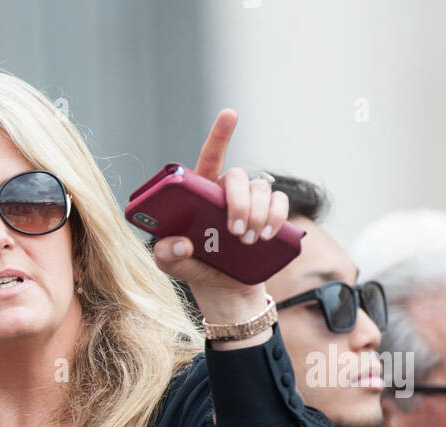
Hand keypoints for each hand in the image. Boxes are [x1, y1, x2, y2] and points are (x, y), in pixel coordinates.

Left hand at [151, 109, 288, 323]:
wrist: (224, 294)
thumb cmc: (195, 270)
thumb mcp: (171, 265)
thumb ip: (165, 254)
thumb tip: (179, 243)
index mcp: (199, 194)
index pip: (210, 158)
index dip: (220, 135)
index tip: (230, 114)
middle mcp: (226, 193)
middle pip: (237, 176)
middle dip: (239, 201)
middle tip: (235, 231)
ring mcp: (250, 203)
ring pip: (261, 188)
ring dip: (257, 213)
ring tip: (248, 240)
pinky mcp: (270, 216)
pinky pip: (280, 202)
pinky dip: (277, 216)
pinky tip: (268, 234)